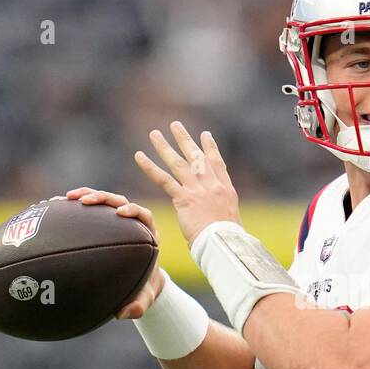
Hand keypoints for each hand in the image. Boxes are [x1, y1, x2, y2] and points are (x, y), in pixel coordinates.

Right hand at [65, 188, 165, 318]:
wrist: (140, 282)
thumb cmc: (144, 288)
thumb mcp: (144, 299)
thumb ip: (138, 306)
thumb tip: (123, 314)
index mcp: (148, 235)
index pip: (144, 215)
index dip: (134, 210)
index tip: (122, 212)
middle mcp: (132, 223)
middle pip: (119, 201)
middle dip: (103, 197)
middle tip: (86, 201)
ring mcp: (116, 220)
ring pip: (102, 202)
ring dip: (85, 196)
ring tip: (66, 198)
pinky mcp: (102, 222)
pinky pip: (87, 211)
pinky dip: (72, 208)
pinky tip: (53, 208)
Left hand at [132, 121, 241, 249]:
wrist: (224, 242)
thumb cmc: (228, 240)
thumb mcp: (230, 222)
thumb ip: (222, 214)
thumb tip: (219, 221)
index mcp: (226, 190)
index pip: (217, 163)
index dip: (211, 148)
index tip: (205, 135)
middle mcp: (212, 185)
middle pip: (196, 156)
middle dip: (184, 139)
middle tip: (175, 125)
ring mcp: (198, 189)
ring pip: (178, 163)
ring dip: (164, 146)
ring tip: (154, 134)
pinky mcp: (184, 198)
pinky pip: (163, 179)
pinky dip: (150, 167)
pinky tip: (139, 156)